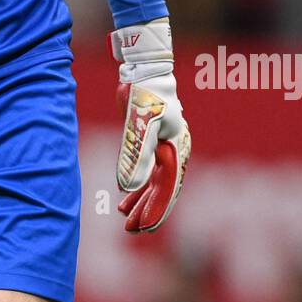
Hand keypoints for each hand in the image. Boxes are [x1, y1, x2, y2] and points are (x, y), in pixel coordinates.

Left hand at [108, 17, 190, 232]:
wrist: (145, 70)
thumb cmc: (145, 95)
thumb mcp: (140, 125)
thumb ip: (136, 156)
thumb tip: (127, 188)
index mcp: (176, 150)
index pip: (167, 188)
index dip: (155, 209)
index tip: (142, 228)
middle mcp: (175, 152)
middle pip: (162, 189)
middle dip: (147, 210)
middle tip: (132, 231)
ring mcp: (165, 147)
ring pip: (155, 182)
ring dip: (141, 199)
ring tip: (126, 218)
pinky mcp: (153, 141)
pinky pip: (148, 169)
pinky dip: (138, 183)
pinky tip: (125, 195)